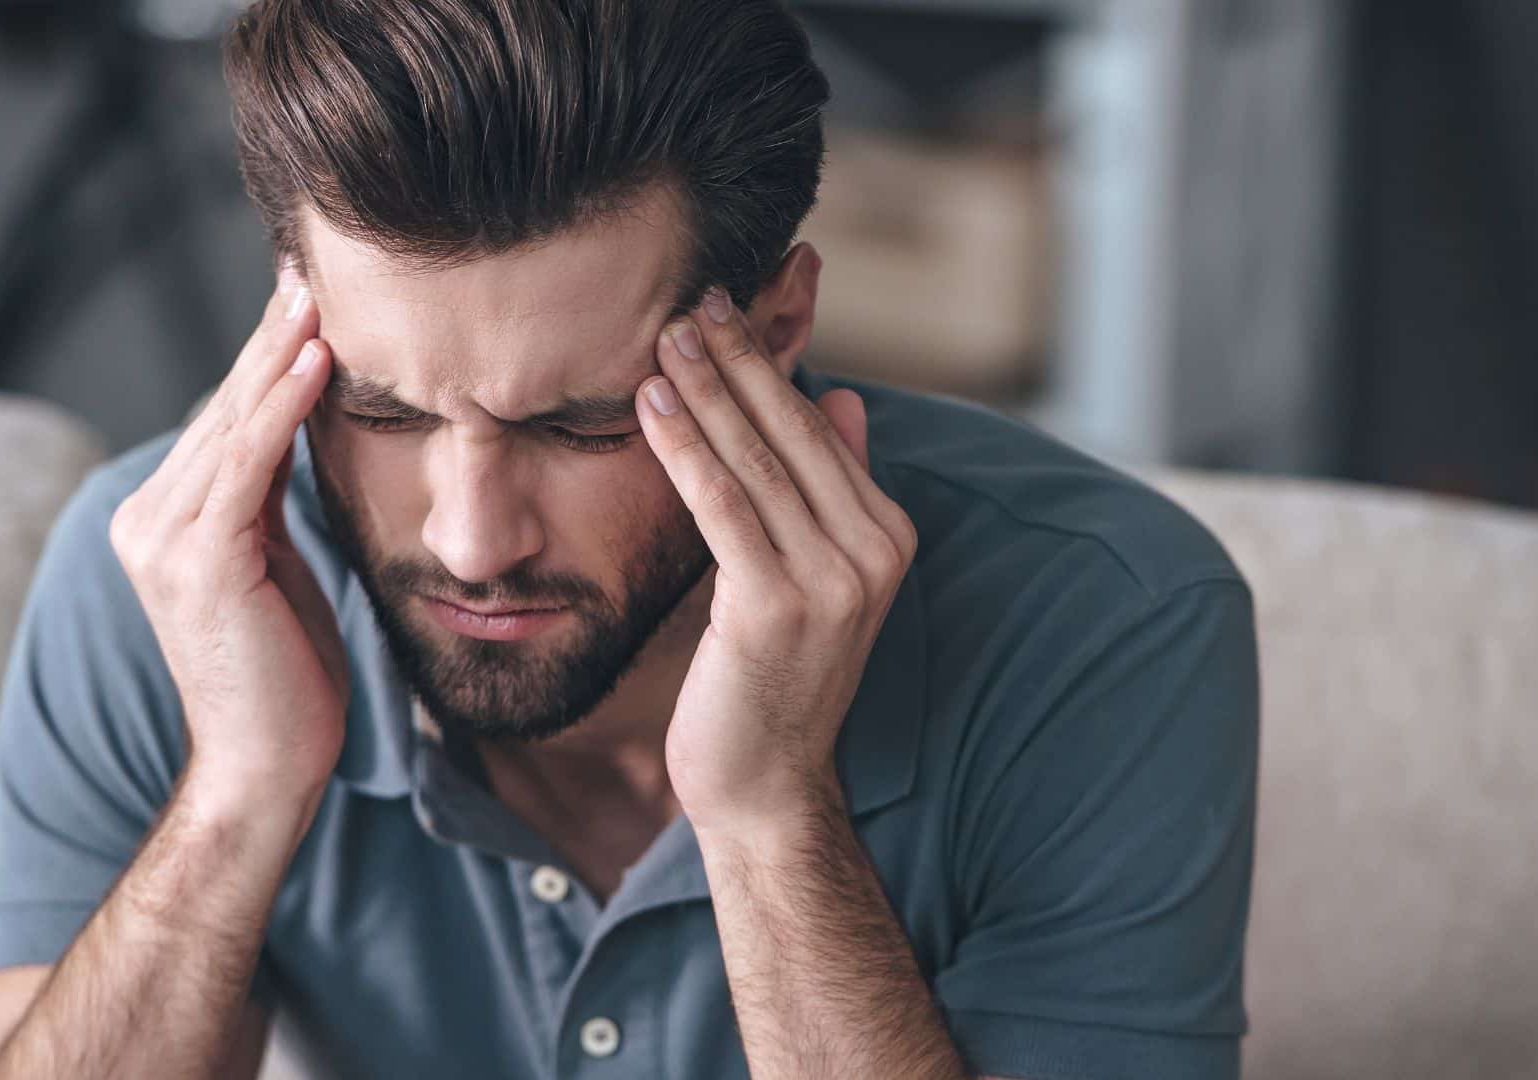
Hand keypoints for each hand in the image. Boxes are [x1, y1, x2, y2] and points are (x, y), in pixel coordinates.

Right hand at [110, 263, 345, 804]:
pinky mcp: (199, 560)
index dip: (267, 356)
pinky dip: (282, 407)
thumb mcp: (278, 566)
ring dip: (280, 352)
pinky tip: (316, 358)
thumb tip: (304, 432)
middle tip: (312, 264)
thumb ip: (272, 501)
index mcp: (164, 520)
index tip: (306, 294)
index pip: (227, 420)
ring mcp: (164, 538)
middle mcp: (149, 519)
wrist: (266, 765)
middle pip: (226, 409)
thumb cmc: (287, 674)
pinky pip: (248, 464)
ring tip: (320, 291)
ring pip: (234, 424)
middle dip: (272, 336)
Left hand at [635, 286, 917, 834]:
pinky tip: (652, 405)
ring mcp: (832, 580)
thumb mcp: (814, 575)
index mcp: (886, 535)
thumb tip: (842, 397)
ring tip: (664, 334)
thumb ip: (833, 488)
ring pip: (756, 460)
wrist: (765, 784)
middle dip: (737, 359)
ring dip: (705, 390)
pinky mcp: (776, 605)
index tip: (724, 308)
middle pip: (792, 431)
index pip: (818, 429)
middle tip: (691, 298)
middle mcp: (871, 552)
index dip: (768, 365)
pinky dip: (686, 448)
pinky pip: (725, 506)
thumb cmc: (774, 678)